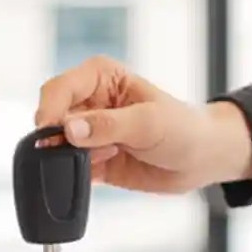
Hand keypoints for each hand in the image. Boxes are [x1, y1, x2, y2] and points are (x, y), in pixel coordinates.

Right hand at [35, 55, 251, 193]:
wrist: (202, 159)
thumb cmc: (183, 127)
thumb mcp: (149, 122)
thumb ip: (107, 126)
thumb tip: (69, 130)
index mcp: (100, 77)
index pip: (59, 89)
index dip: (50, 110)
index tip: (51, 133)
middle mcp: (89, 102)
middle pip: (52, 118)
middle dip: (58, 138)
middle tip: (84, 150)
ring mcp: (88, 133)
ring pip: (56, 146)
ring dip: (69, 158)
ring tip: (107, 157)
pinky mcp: (92, 160)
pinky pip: (68, 169)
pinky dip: (75, 174)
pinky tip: (104, 169)